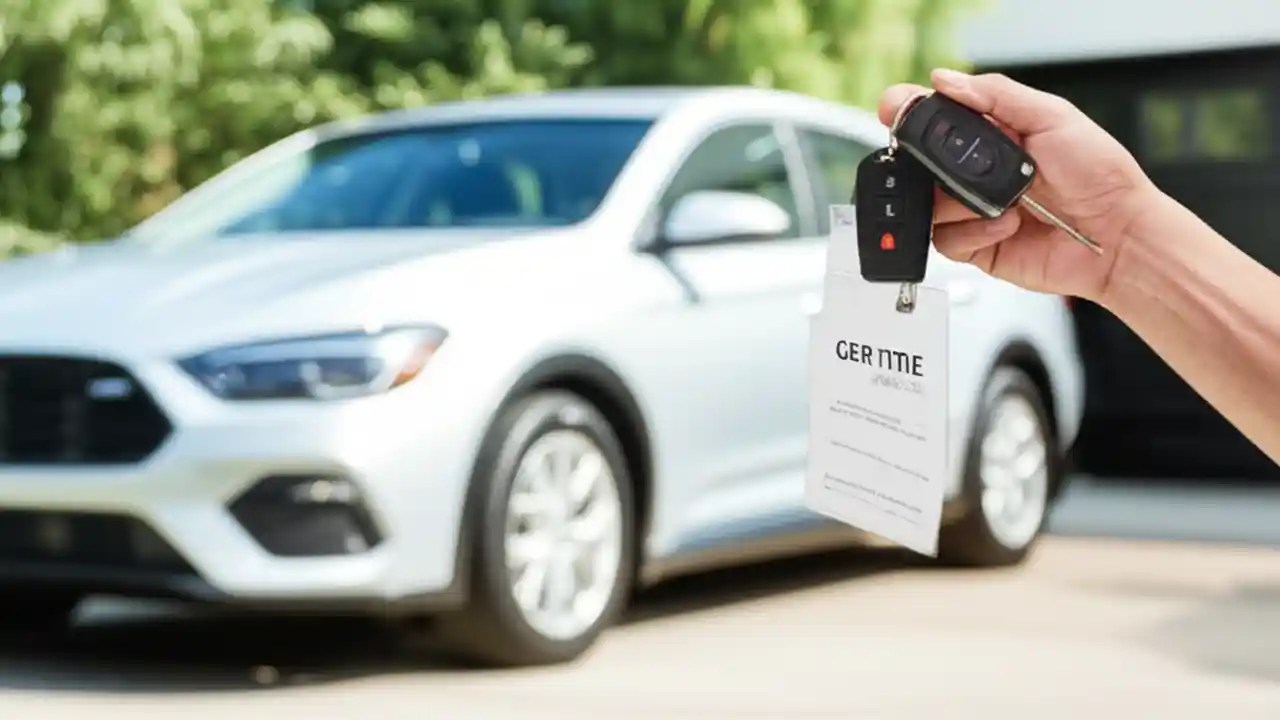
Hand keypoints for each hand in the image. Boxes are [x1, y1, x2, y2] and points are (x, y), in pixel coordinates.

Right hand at [879, 69, 1162, 301]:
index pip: (937, 118)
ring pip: (927, 204)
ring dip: (958, 201)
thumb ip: (999, 95)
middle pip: (921, 164)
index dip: (910, 112)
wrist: (1117, 236)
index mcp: (993, 135)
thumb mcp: (1053, 117)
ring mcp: (973, 210)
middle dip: (928, 164)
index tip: (895, 109)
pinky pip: (945, 239)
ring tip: (1003, 202)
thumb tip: (946, 80)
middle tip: (954, 169)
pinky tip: (1007, 226)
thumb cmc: (1100, 176)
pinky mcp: (976, 247)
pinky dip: (973, 231)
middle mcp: (978, 173)